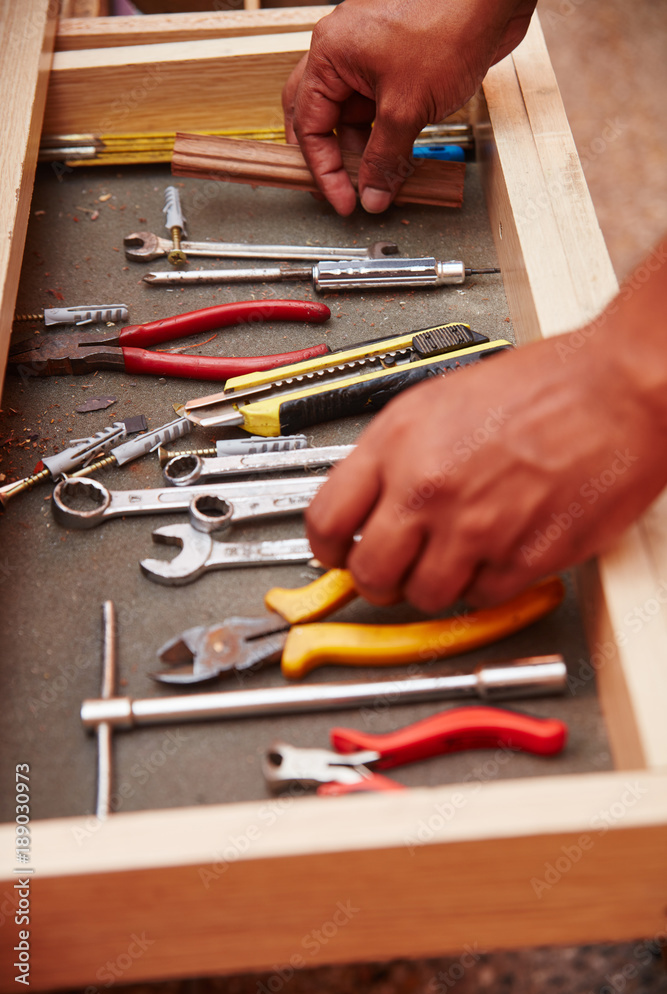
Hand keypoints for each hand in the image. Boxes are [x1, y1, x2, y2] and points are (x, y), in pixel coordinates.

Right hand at [283, 0, 536, 214]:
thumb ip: (385, 158)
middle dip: (331, 157)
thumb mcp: (406, 108)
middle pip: (320, 116)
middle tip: (342, 191)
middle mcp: (344, 51)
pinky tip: (395, 158)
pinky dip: (382, 134)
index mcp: (330, 54)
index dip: (323, 169)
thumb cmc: (447, 26)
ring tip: (376, 181)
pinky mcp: (398, 62)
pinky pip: (378, 105)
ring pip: (352, 113)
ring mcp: (371, 55)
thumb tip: (371, 194)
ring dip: (361, 149)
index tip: (342, 201)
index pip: (309, 124)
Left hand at [305, 243, 666, 608]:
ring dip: (434, 586)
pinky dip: (486, 586)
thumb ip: (393, 455)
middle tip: (394, 570)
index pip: (325, 521)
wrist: (618, 388)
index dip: (327, 548)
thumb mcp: (439, 401)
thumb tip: (365, 498)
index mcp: (398, 443)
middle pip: (369, 574)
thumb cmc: (544, 386)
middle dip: (377, 579)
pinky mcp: (523, 558)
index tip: (337, 555)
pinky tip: (498, 552)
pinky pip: (482, 599)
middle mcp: (429, 488)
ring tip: (455, 558)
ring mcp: (476, 527)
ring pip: (424, 597)